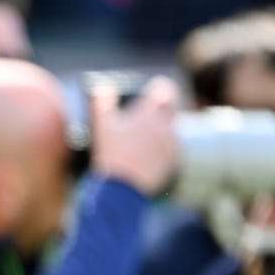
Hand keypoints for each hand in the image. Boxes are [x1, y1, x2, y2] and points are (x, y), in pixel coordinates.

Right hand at [89, 76, 178, 195]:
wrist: (122, 186)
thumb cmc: (111, 154)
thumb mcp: (101, 125)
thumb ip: (101, 102)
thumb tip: (102, 87)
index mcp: (148, 113)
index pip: (164, 89)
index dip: (159, 89)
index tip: (153, 92)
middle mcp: (164, 125)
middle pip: (172, 107)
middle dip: (162, 109)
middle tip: (147, 116)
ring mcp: (171, 142)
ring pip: (172, 127)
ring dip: (162, 129)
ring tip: (145, 139)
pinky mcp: (173, 158)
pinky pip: (173, 146)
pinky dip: (164, 147)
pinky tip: (149, 154)